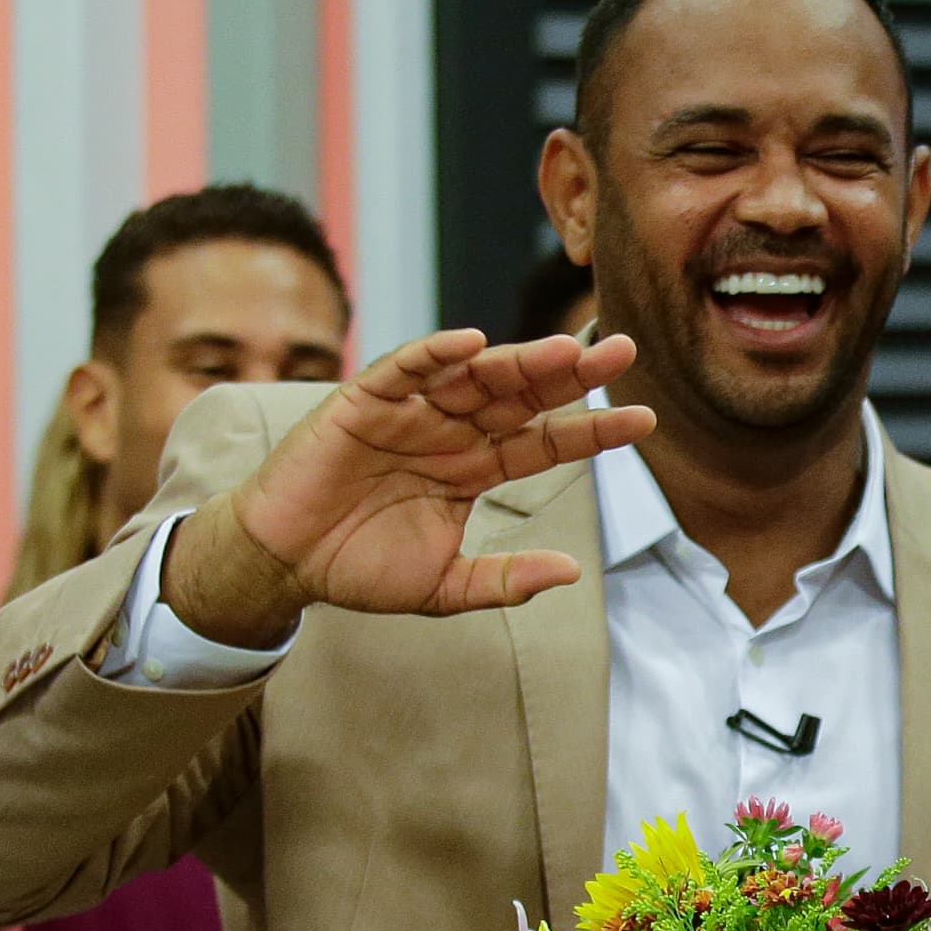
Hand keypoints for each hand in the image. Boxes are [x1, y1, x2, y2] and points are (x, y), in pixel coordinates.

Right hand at [165, 330, 653, 644]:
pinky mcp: (363, 403)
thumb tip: (572, 573)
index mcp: (475, 468)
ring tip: (563, 349)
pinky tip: (471, 343)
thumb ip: (505, 580)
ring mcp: (410, 412)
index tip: (646, 421)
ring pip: (474, 376)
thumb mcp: (445, 587)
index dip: (593, 430)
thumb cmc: (359, 567)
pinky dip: (434, 354)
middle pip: (522, 395)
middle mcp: (451, 431)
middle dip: (570, 373)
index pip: (546, 441)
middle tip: (621, 350)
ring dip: (517, 359)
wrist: (284, 564)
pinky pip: (403, 369)